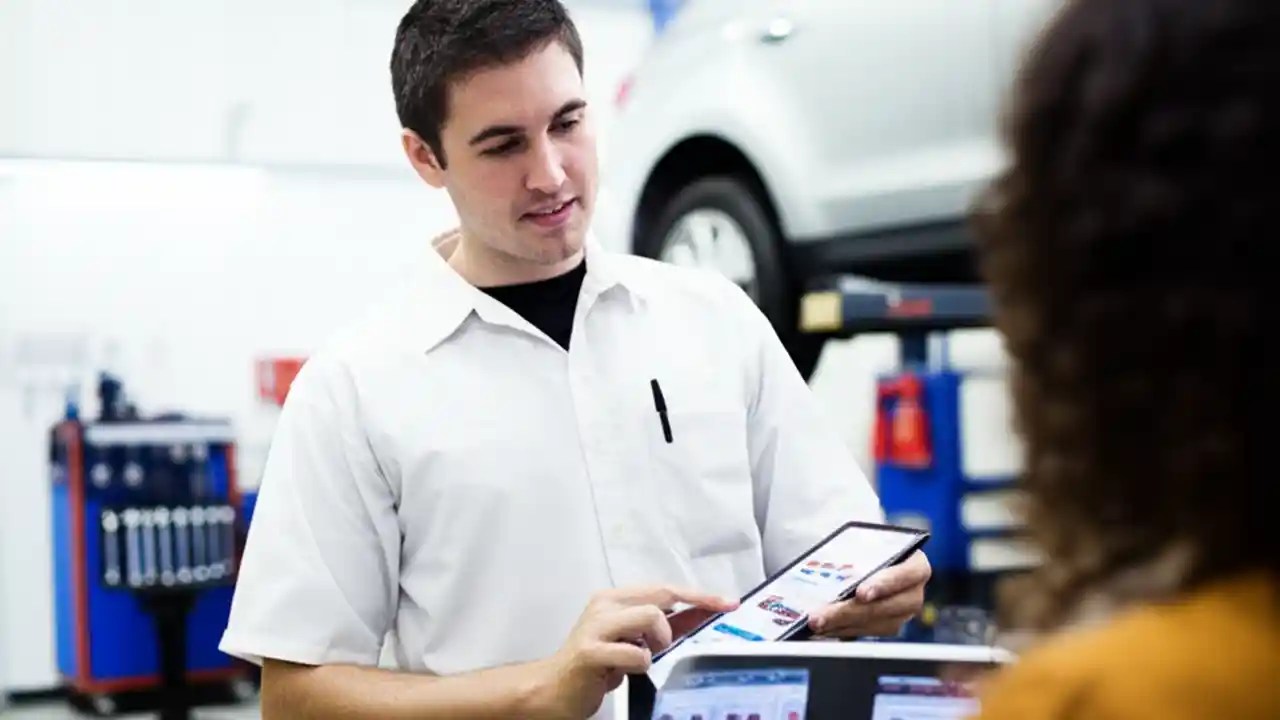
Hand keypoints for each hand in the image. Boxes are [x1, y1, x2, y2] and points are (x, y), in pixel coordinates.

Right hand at [530, 585, 738, 718]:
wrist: (554, 688)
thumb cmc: (593, 664)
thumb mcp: (632, 640)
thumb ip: (662, 628)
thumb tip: (699, 616)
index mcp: (615, 598)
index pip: (665, 589)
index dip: (699, 595)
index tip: (728, 602)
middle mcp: (605, 605)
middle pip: (661, 596)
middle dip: (686, 614)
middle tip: (678, 640)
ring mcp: (596, 626)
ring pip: (651, 617)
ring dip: (658, 642)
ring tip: (642, 656)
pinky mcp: (591, 652)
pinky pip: (637, 654)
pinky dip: (641, 665)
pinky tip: (622, 671)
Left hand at [807, 551, 930, 638]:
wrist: (875, 556)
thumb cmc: (870, 547)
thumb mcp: (865, 543)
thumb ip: (855, 556)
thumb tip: (829, 569)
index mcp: (916, 566)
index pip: (905, 575)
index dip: (883, 585)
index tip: (861, 593)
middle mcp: (913, 594)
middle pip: (885, 607)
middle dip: (849, 613)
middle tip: (820, 617)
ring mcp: (902, 614)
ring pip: (874, 625)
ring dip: (840, 625)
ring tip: (816, 623)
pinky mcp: (887, 626)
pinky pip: (864, 632)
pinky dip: (841, 630)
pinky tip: (821, 627)